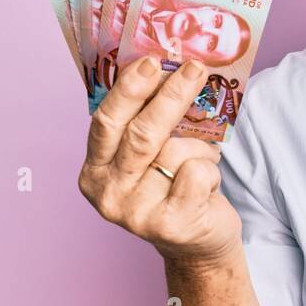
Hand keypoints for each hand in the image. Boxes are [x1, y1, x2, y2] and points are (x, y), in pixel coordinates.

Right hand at [78, 56, 242, 266]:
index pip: (106, 122)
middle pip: (141, 134)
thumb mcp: (152, 157)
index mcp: (94, 171)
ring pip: (175, 152)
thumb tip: (171, 68)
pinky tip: (207, 184)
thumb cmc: (174, 187)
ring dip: (201, 145)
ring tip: (205, 155)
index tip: (151, 62)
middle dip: (171, 96)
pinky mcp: (169, 225)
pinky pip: (197, 173)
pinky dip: (210, 169)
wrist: (197, 243)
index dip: (128, 90)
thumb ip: (147, 123)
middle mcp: (107, 194)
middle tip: (195, 69)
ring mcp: (135, 214)